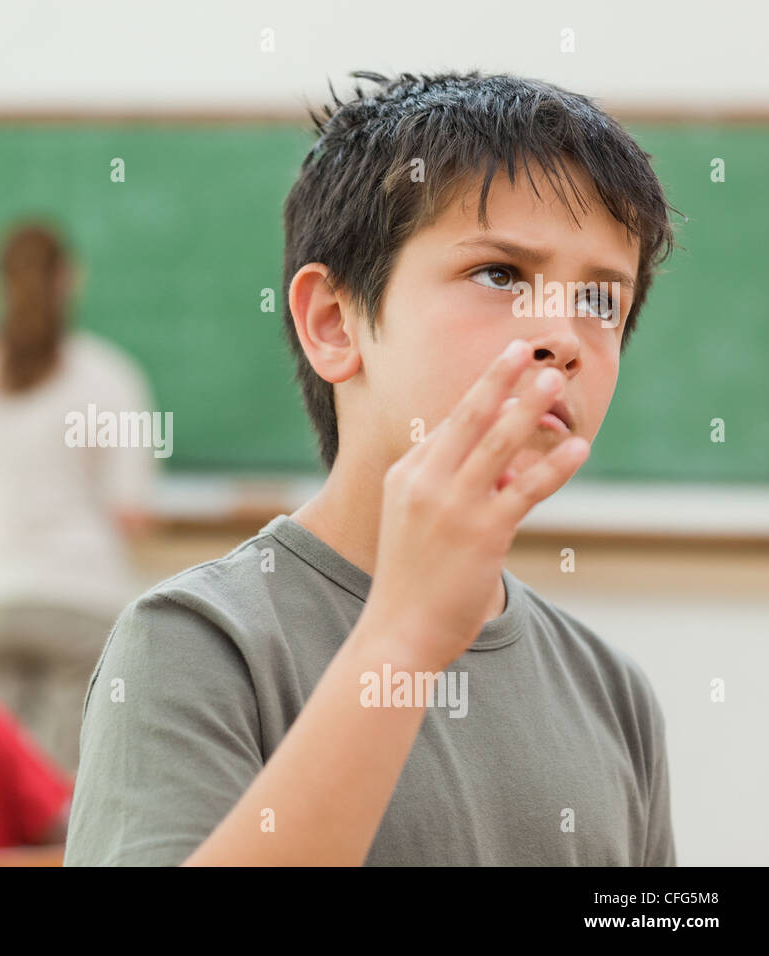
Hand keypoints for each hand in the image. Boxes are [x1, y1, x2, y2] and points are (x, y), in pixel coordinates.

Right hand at [360, 339, 589, 671]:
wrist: (399, 629)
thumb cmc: (410, 579)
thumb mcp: (414, 520)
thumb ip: (448, 487)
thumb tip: (500, 465)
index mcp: (404, 475)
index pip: (447, 424)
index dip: (479, 392)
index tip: (502, 365)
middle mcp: (425, 482)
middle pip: (468, 417)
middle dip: (498, 378)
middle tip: (523, 347)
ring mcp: (453, 506)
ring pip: (499, 443)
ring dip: (530, 407)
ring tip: (554, 381)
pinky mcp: (483, 533)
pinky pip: (526, 489)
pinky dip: (554, 466)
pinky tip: (578, 448)